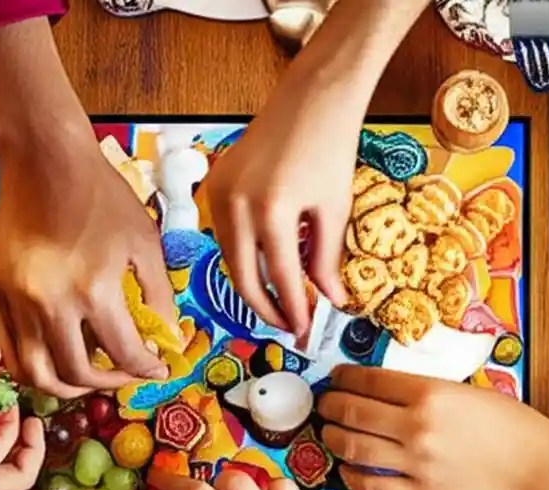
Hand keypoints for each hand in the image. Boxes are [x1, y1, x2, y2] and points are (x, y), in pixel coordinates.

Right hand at [0, 148, 175, 397]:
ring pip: (35, 370)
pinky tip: (63, 344)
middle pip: (76, 373)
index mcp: (93, 290)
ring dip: (66, 383)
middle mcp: (50, 303)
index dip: (146, 368)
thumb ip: (159, 297)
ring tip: (90, 374)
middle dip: (108, 383)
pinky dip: (40, 356)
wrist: (45, 158)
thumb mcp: (145, 242)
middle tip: (126, 374)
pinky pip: (15, 342)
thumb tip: (168, 338)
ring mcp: (16, 298)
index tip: (156, 368)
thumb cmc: (101, 195)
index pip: (124, 355)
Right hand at [206, 67, 359, 334]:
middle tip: (287, 325)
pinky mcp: (213, 184)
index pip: (282, 279)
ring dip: (253, 283)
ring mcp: (218, 194)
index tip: (304, 331)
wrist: (311, 99)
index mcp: (273, 212)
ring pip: (230, 258)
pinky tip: (264, 265)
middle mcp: (237, 205)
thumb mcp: (334, 208)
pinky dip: (243, 255)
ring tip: (279, 300)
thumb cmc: (330, 147)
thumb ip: (326, 259)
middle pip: (243, 278)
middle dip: (265, 308)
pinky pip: (224, 234)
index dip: (294, 310)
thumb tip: (329, 301)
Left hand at [318, 365, 548, 489]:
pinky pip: (372, 485)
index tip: (336, 377)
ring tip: (327, 433)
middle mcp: (416, 426)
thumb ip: (430, 392)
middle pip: (353, 412)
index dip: (345, 378)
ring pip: (355, 448)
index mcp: (430, 393)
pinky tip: (346, 470)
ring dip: (333, 439)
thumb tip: (393, 392)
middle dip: (330, 406)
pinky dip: (352, 476)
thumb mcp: (470, 392)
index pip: (370, 380)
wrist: (541, 471)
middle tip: (322, 404)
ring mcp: (416, 462)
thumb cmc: (516, 427)